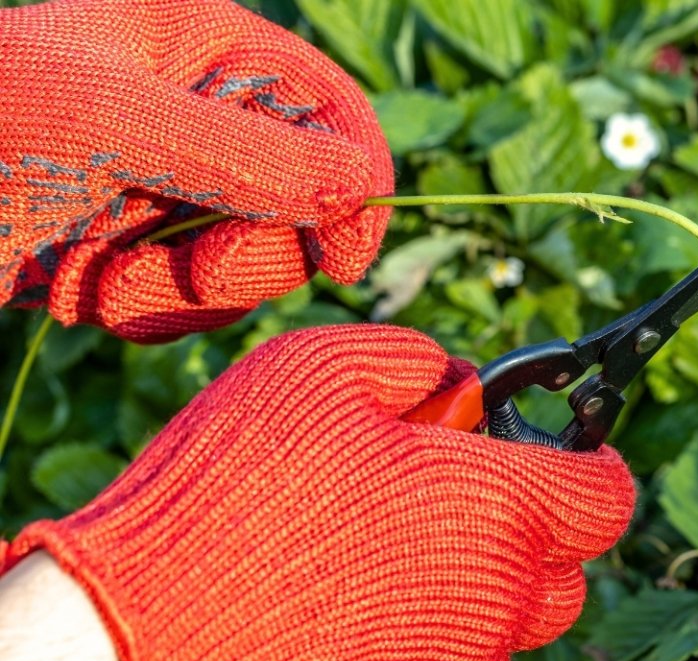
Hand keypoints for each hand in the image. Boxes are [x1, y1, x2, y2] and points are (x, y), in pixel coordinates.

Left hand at [0, 0, 392, 341]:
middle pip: (307, 206)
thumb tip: (361, 187)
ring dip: (177, 293)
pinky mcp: (135, 253)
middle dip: (246, 254)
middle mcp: (200, 116)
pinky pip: (190, 308)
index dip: (354, 186)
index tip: (338, 259)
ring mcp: (168, 189)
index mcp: (204, 47)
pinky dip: (140, 315)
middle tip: (189, 269)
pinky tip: (74, 289)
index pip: (334, 113)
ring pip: (250, 268)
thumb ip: (247, 154)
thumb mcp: (108, 127)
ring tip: (96, 274)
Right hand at [2, 325, 635, 660]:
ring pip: (502, 638)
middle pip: (565, 577)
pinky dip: (411, 650)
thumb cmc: (232, 495)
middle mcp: (495, 605)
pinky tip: (335, 619)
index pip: (606, 497)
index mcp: (499, 512)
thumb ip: (415, 364)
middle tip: (450, 501)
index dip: (588, 468)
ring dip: (471, 599)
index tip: (559, 456)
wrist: (139, 644)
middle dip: (532, 538)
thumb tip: (459, 380)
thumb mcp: (319, 372)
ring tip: (381, 561)